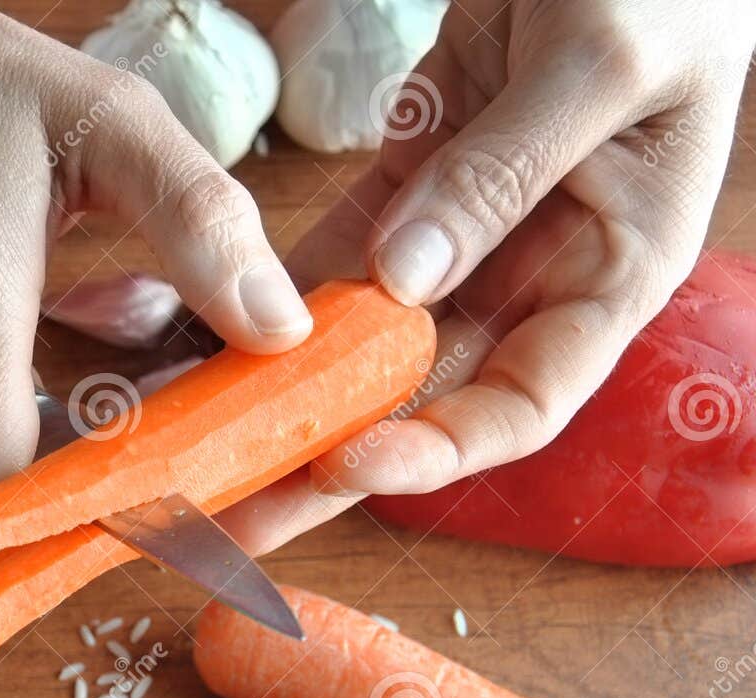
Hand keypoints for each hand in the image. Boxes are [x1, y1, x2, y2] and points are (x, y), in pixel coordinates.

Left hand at [220, 0, 755, 554]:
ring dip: (289, 392)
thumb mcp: (602, 64)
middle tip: (239, 510)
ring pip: (367, 342)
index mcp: (615, 270)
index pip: (522, 403)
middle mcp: (537, 271)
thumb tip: (406, 282)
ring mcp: (467, 233)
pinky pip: (336, 260)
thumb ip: (506, 174)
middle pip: (423, 397)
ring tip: (206, 442)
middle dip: (328, 456)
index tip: (343, 462)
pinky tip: (212, 341)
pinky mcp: (411, 185)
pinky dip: (278, 300)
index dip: (435, 451)